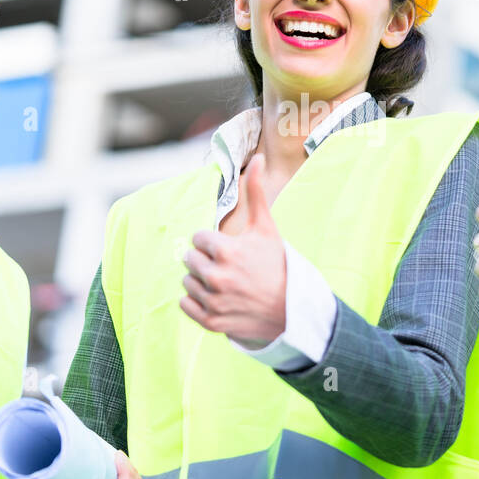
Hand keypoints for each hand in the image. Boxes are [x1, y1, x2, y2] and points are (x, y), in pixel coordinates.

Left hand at [179, 153, 286, 347]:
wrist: (292, 308)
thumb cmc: (278, 263)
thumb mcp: (266, 227)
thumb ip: (256, 191)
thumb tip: (258, 157)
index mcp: (226, 251)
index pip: (198, 238)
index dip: (214, 241)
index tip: (232, 248)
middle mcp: (217, 276)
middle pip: (189, 259)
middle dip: (206, 259)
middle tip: (229, 266)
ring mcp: (213, 300)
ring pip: (187, 281)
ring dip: (201, 280)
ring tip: (225, 282)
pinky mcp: (211, 321)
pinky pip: (185, 304)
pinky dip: (196, 301)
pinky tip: (216, 296)